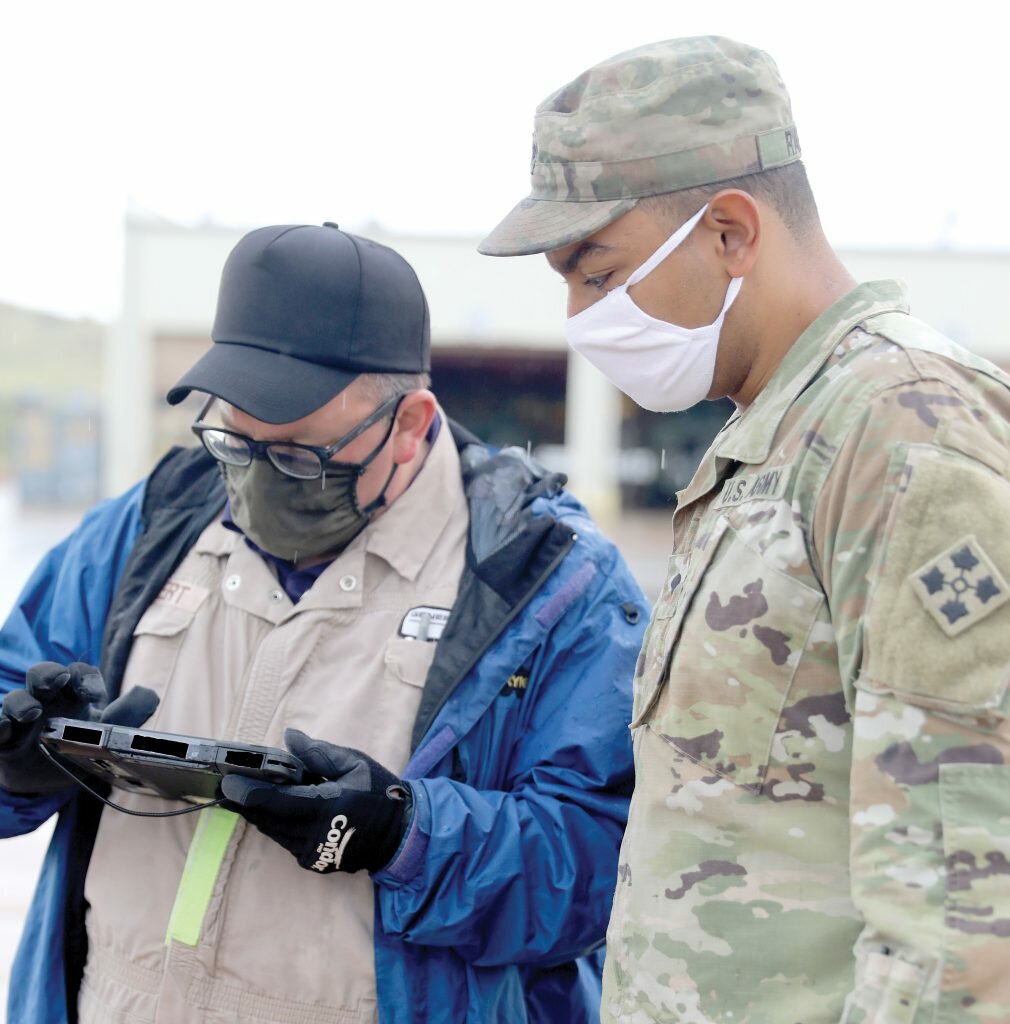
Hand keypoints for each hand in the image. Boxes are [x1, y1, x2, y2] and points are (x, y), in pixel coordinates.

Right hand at [0, 662, 158, 794]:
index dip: (87, 677)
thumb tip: (150, 694)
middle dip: (49, 673)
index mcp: (76, 694)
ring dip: (21, 702)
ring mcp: (23, 718)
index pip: (80, 673)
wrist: (48, 780)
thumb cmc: (79, 745)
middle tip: (59, 680)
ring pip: (15, 698)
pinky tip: (6, 728)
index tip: (96, 695)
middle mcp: (48, 699)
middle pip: (43, 673)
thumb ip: (128, 715)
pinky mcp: (4, 740)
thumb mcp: (106, 732)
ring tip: (32, 713)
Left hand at [221, 728, 411, 874]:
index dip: (246, 792)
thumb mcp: (355, 764)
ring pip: (272, 831)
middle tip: (231, 783)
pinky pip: (284, 839)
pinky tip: (277, 808)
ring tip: (248, 793)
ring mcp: (311, 852)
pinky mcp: (312, 862)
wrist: (401, 835)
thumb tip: (289, 737)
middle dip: (246, 801)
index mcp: (324, 807)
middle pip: (265, 818)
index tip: (228, 781)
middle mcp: (312, 835)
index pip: (273, 801)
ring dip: (259, 812)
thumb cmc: (380, 794)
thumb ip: (319, 753)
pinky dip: (276, 822)